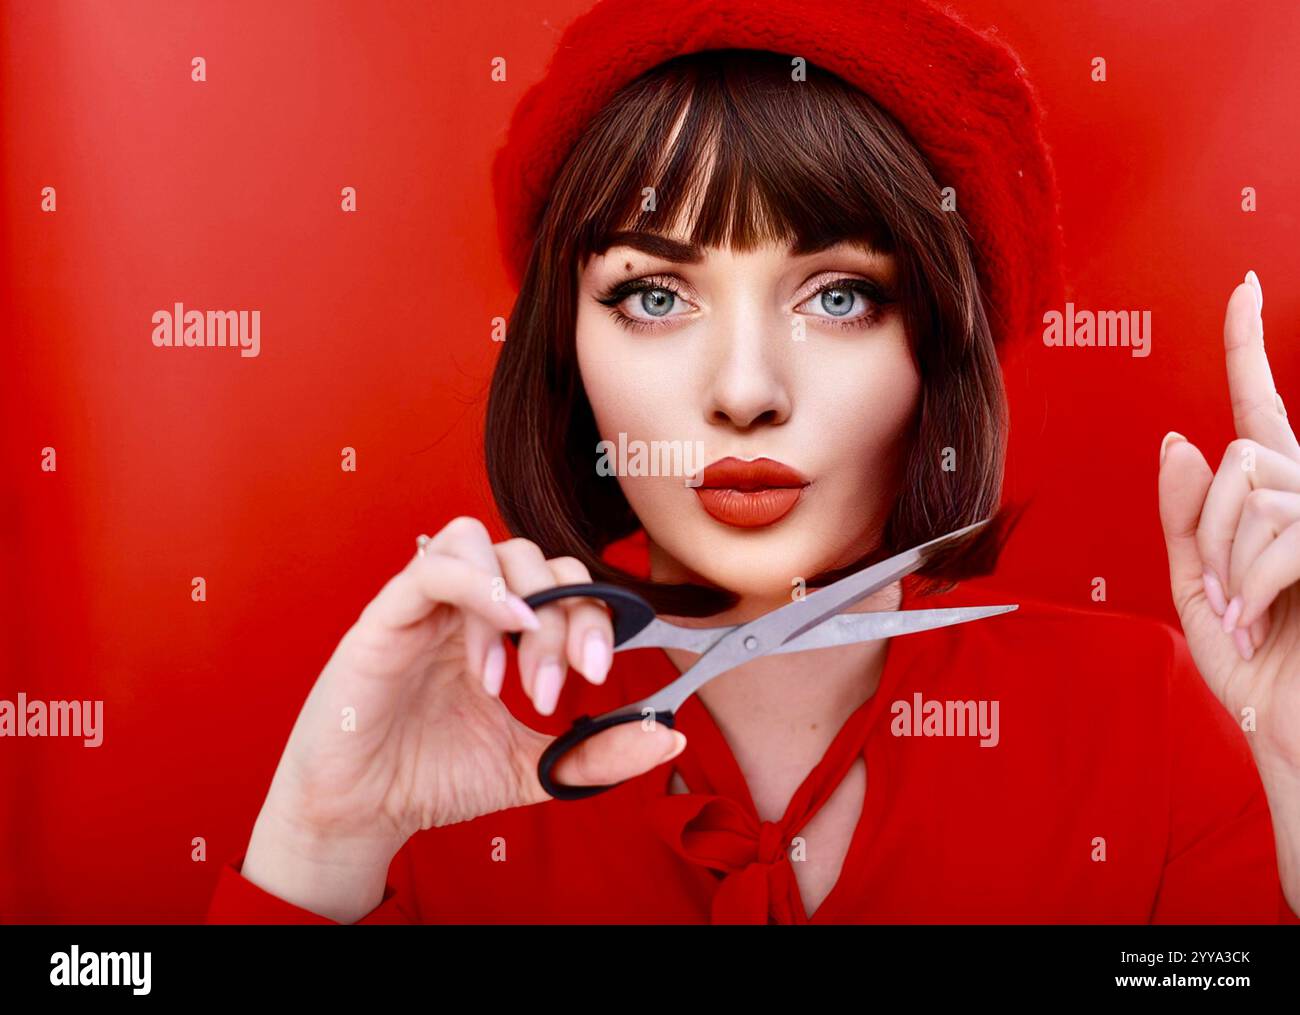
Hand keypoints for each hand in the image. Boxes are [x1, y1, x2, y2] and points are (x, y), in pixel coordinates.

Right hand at [241, 516, 685, 920]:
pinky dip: (479, 586)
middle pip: (537, 560)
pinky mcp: (386, 615)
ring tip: (516, 679)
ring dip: (522, 601)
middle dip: (567, 615)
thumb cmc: (434, 778)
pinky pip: (434, 565)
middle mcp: (469, 606)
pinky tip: (503, 632)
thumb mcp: (532, 768)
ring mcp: (427, 604)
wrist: (360, 815)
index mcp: (503, 629)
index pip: (565, 585)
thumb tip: (669, 734)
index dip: (595, 615)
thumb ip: (597, 752)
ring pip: (488, 543)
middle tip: (565, 684)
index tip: (599, 676)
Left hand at [1158, 270, 1299, 913]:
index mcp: (1276, 503)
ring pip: (1254, 495)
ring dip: (1234, 569)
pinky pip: (1282, 533)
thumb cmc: (1260, 666)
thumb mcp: (1201, 589)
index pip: (1259, 411)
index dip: (1248, 348)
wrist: (1297, 735)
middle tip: (1234, 602)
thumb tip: (1178, 438)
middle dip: (1213, 531)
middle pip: (1238, 459)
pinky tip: (1266, 619)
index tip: (1242, 289)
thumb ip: (1185, 517)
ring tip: (1256, 620)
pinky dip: (1255, 583)